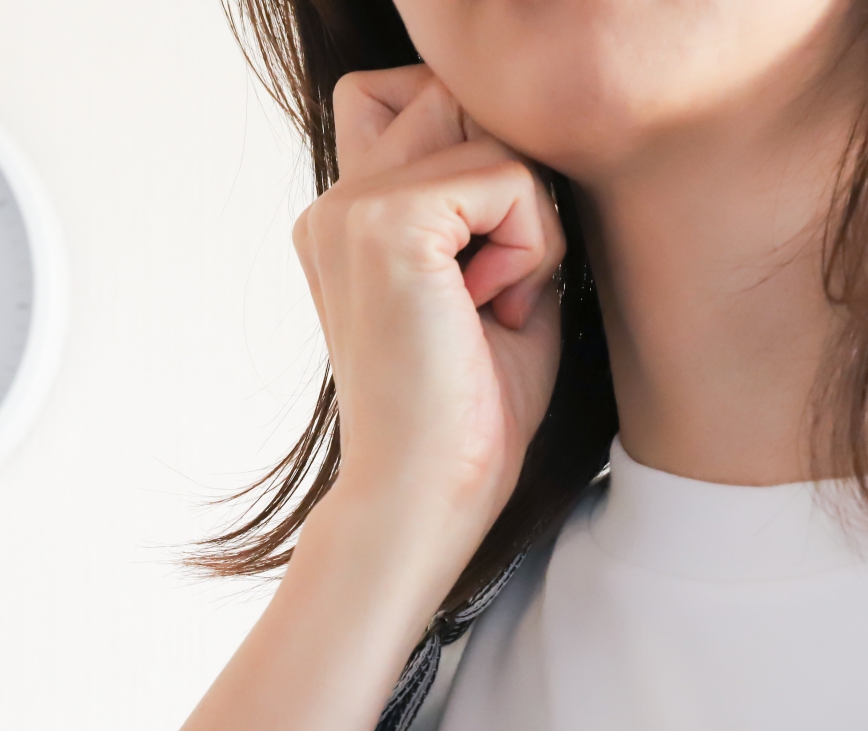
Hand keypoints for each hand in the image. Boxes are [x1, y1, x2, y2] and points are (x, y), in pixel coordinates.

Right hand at [292, 66, 564, 601]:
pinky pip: (511, 178)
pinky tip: (495, 310)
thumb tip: (530, 141)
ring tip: (494, 305)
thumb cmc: (468, 416)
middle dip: (506, 175)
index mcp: (346, 222)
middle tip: (498, 283)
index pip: (416, 102)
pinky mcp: (386, 224)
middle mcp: (336, 204)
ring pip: (493, 137)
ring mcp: (352, 209)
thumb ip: (492, 204)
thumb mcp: (489, 286)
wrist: (424, 496)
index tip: (487, 271)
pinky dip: (532, 245)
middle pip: (453, 97)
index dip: (477, 158)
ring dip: (527, 221)